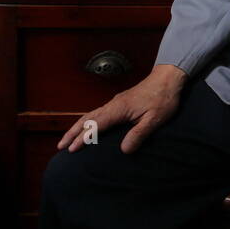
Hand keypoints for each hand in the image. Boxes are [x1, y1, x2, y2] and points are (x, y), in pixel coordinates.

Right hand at [56, 64, 186, 153]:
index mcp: (119, 109)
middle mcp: (113, 105)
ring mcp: (115, 103)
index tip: (71, 149)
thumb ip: (139, 134)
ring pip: (91, 115)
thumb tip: (124, 150)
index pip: (96, 125)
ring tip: (67, 139)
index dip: (83, 138)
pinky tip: (87, 127)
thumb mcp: (155, 119)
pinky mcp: (120, 102)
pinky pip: (98, 113)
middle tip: (60, 146)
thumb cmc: (163, 98)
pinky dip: (87, 121)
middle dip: (73, 133)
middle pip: (87, 119)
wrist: (168, 78)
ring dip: (78, 127)